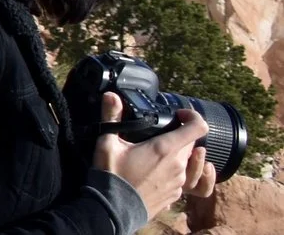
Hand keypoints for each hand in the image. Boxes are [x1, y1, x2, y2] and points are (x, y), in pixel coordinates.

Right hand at [95, 92, 209, 213]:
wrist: (114, 210)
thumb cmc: (111, 175)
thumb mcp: (106, 143)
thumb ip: (111, 116)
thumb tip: (111, 95)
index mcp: (165, 149)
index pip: (198, 128)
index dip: (193, 116)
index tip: (179, 115)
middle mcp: (178, 165)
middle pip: (192, 144)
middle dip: (181, 136)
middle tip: (160, 133)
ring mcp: (179, 182)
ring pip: (189, 162)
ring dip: (179, 155)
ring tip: (161, 153)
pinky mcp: (175, 195)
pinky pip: (184, 179)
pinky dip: (176, 172)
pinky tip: (158, 172)